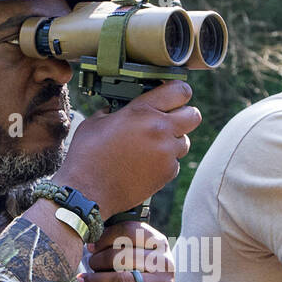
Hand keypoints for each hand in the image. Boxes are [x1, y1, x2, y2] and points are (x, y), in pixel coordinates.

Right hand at [51, 81, 198, 215]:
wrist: (88, 191)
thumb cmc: (87, 156)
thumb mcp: (97, 121)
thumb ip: (116, 110)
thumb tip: (122, 108)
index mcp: (142, 110)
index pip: (180, 90)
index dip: (179, 92)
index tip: (175, 96)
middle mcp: (159, 129)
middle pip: (194, 115)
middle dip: (184, 116)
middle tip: (170, 121)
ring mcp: (166, 152)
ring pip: (185, 141)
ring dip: (172, 142)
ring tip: (150, 147)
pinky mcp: (168, 172)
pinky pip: (175, 162)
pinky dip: (164, 163)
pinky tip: (144, 165)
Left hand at [80, 221, 178, 281]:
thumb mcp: (137, 262)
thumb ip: (120, 249)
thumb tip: (90, 244)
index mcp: (159, 243)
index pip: (130, 230)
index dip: (106, 238)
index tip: (92, 248)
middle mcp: (164, 262)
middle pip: (121, 257)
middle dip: (97, 263)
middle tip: (87, 271)